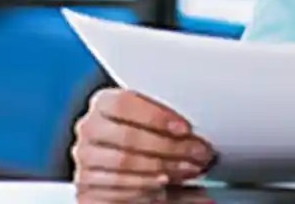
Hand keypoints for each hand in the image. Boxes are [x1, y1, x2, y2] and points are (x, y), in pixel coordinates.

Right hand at [72, 88, 217, 202]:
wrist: (117, 160)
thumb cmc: (143, 134)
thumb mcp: (155, 120)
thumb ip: (172, 119)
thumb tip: (209, 121)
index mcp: (104, 104)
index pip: (124, 103)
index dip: (156, 116)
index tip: (184, 128)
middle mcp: (89, 131)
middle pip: (128, 139)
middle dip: (169, 149)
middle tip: (198, 154)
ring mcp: (85, 163)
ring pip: (124, 167)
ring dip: (163, 171)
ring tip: (188, 170)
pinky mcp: (87, 191)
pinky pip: (118, 192)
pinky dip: (146, 190)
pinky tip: (164, 187)